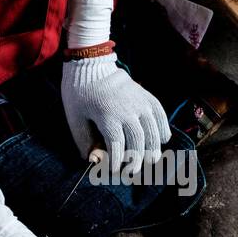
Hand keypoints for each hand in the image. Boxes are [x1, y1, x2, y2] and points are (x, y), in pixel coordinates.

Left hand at [61, 55, 170, 172]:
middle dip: (136, 160)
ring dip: (153, 148)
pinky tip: (163, 140)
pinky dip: (163, 128)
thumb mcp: (74, 118)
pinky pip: (160, 114)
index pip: (117, 145)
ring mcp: (139, 102)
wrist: (92, 65)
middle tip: (131, 171)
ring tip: (150, 161)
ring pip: (152, 130)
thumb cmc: (79, 93)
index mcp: (107, 115)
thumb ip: (83, 141)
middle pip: (138, 141)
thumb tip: (93, 161)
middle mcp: (127, 109)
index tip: (115, 171)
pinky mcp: (146, 96)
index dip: (117, 162)